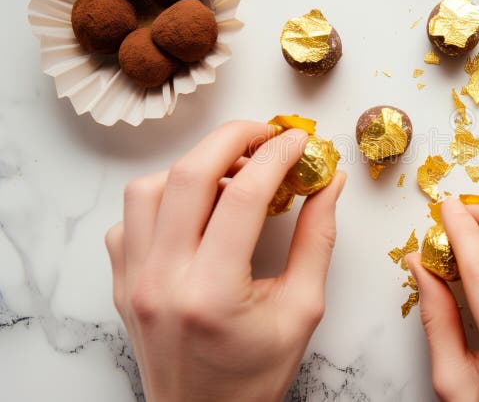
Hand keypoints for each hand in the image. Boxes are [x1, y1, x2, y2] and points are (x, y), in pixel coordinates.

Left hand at [105, 121, 345, 401]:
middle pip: (189, 175)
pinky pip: (130, 219)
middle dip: (233, 139)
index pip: (245, 197)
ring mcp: (132, 281)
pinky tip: (195, 211)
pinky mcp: (120, 282)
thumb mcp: (302, 309)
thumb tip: (330, 183)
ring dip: (193, 167)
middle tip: (265, 133)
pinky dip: (162, 200)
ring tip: (230, 173)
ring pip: (148, 189)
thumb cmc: (254, 374)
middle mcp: (161, 281)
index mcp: (212, 293)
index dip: (277, 156)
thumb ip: (317, 240)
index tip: (299, 140)